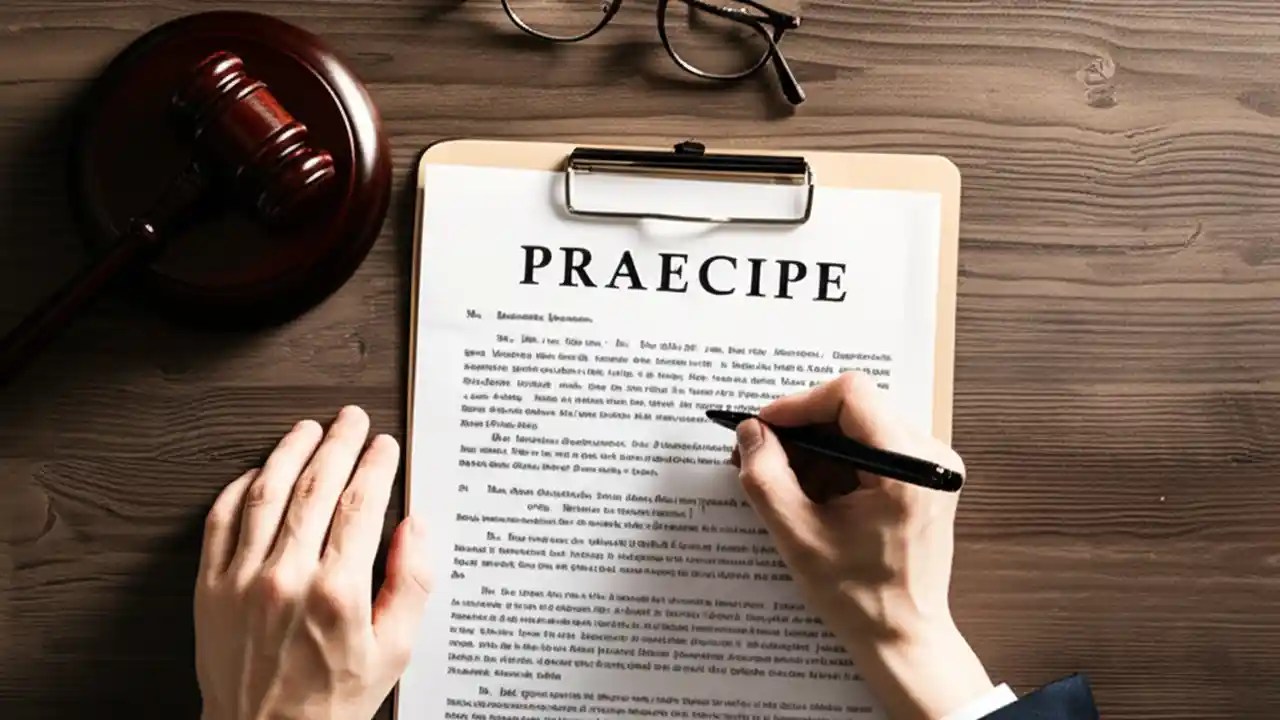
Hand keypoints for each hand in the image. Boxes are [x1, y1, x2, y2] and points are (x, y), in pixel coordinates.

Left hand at [195, 406, 430, 719]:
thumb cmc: (332, 700)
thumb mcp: (395, 651)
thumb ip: (411, 584)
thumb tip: (416, 527)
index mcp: (338, 592)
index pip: (361, 505)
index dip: (377, 465)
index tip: (385, 446)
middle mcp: (287, 578)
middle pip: (316, 487)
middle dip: (339, 443)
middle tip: (352, 419)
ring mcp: (242, 580)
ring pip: (267, 493)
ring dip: (289, 451)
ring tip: (308, 428)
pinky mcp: (209, 589)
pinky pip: (221, 522)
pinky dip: (240, 488)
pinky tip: (259, 472)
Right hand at [735, 373, 992, 719]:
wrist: (904, 637)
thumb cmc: (859, 598)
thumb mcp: (798, 537)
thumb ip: (766, 477)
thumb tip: (749, 430)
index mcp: (909, 467)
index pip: (851, 394)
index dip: (798, 403)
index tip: (762, 427)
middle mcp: (931, 457)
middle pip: (855, 407)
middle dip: (802, 428)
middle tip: (760, 453)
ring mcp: (931, 467)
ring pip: (859, 425)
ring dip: (816, 447)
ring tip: (782, 480)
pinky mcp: (924, 478)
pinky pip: (871, 447)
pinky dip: (835, 462)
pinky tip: (810, 492)